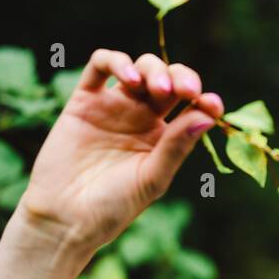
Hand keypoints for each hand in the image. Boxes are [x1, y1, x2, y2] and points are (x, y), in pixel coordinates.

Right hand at [16, 49, 224, 251]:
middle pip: (168, 81)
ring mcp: (114, 107)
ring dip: (154, 69)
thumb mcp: (152, 178)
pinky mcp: (84, 101)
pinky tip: (129, 78)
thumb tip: (207, 116)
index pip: (190, 108)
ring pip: (140, 68)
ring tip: (158, 88)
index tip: (212, 104)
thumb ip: (177, 147)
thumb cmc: (112, 206)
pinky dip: (116, 62)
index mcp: (163, 138)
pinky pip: (100, 66)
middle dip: (182, 78)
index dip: (204, 101)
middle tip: (186, 91)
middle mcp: (141, 118)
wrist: (66, 217)